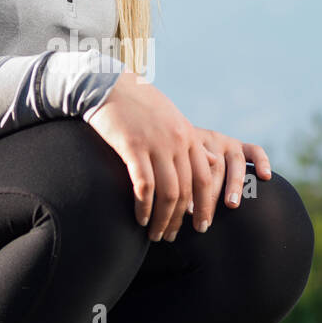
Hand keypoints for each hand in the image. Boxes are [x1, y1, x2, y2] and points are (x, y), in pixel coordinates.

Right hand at [83, 74, 269, 240]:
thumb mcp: (172, 120)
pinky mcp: (132, 147)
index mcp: (189, 136)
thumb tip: (213, 162)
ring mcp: (155, 144)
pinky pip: (143, 186)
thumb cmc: (140, 104)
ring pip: (167, 194)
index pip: (205, 180)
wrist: (108, 85)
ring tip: (156, 235)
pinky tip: (140, 219)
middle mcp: (177, 141)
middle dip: (181, 220)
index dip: (205, 207)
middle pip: (187, 191)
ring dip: (162, 220)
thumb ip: (191, 142)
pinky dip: (143, 207)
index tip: (201, 226)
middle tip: (172, 237)